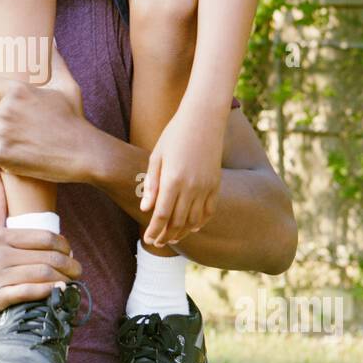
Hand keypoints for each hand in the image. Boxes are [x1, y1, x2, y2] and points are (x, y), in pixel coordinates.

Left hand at [0, 45, 86, 184]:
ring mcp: (3, 133)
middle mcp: (6, 110)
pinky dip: (0, 162)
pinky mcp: (3, 155)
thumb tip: (54, 43)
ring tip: (13, 148)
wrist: (82, 153)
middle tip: (6, 134)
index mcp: (16, 90)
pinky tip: (15, 162)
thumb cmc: (74, 119)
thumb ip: (56, 63)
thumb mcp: (67, 87)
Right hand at [0, 170, 80, 330]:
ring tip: (72, 282)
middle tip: (77, 269)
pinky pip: (30, 292)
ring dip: (64, 279)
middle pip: (47, 256)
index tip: (69, 251)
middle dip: (69, 264)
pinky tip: (59, 293)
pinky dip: (49, 292)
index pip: (43, 236)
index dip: (63, 244)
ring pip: (42, 274)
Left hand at [140, 105, 224, 247]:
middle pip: (178, 222)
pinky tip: (193, 227)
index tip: (148, 239)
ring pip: (194, 220)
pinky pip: (210, 210)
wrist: (203, 119)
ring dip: (182, 232)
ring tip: (172, 238)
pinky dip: (201, 222)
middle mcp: (191, 187)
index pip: (162, 216)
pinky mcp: (217, 183)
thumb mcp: (156, 156)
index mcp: (172, 180)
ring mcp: (206, 186)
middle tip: (157, 243)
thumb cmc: (174, 134)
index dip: (154, 231)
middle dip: (166, 235)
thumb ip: (152, 184)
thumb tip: (146, 209)